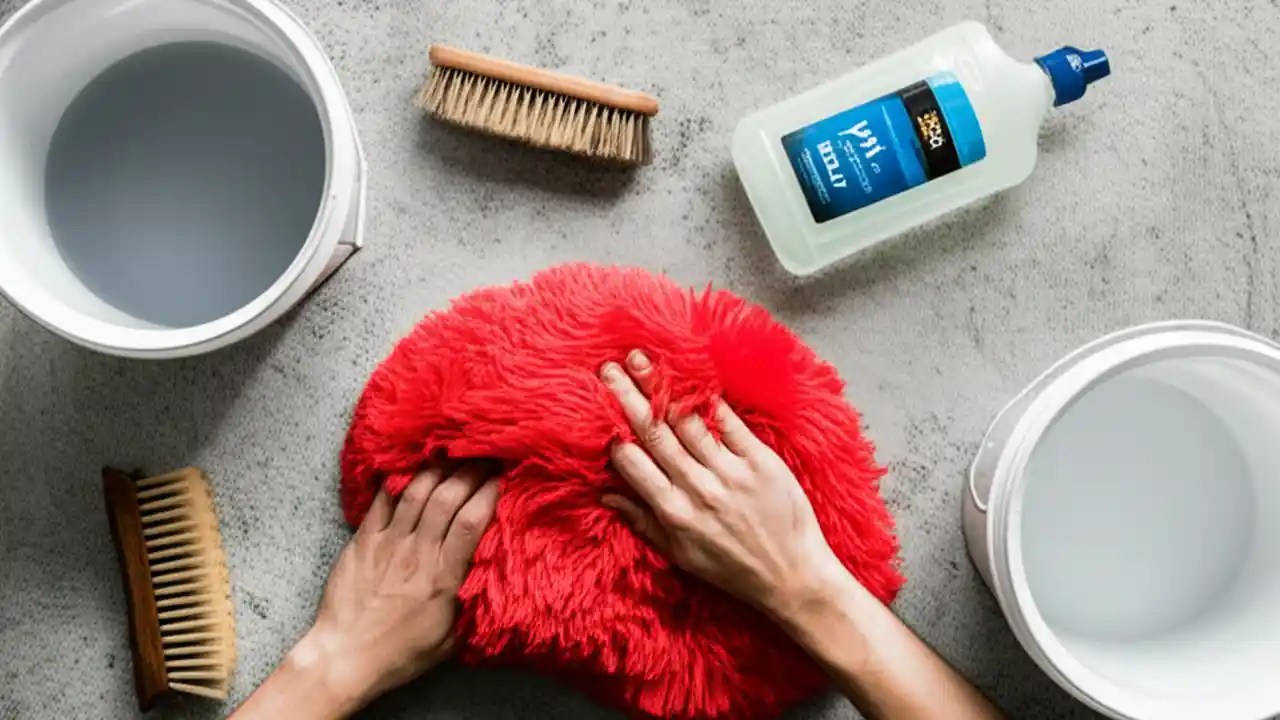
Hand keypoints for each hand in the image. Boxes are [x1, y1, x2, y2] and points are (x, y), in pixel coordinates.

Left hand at [258, 463, 499, 716]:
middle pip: (447, 496)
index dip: (490, 491)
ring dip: (438, 467)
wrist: (345, 658)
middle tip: (484, 456)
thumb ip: (474, 604)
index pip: (473, 520)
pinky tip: (411, 464)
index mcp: (444, 578)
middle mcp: (417, 554)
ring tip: (454, 453)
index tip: (504, 476)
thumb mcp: (452, 638)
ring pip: (416, 490)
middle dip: (470, 470)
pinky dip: (398, 478)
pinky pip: (381, 499)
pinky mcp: (362, 541)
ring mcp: (387, 543)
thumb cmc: (401, 653)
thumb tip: (495, 576)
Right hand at [599, 350, 844, 617]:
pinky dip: (709, 400)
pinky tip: (691, 376)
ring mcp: (731, 473)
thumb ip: (642, 521)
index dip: (612, 431)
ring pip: (687, 421)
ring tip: (642, 360)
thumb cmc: (732, 568)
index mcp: (674, 513)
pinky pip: (730, 423)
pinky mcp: (761, 461)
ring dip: (661, 387)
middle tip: (608, 368)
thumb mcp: (680, 555)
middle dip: (628, 397)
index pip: (632, 462)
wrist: (792, 577)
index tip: (598, 404)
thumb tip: (605, 494)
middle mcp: (699, 489)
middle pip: (655, 433)